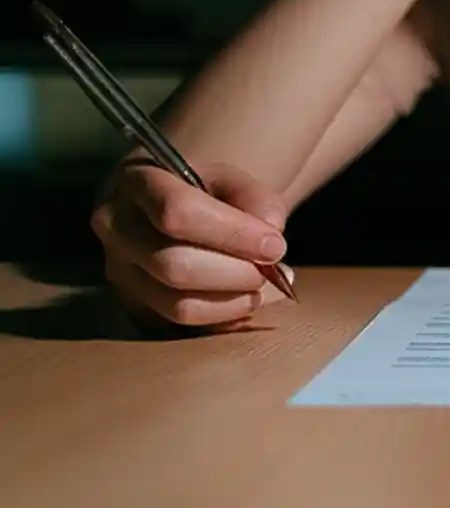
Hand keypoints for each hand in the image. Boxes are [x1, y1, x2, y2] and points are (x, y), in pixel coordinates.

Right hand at [90, 161, 291, 331]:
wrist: (171, 206)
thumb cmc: (207, 191)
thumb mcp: (235, 179)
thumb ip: (258, 201)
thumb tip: (270, 241)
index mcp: (138, 181)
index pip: (178, 212)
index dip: (234, 234)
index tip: (275, 245)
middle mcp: (116, 228)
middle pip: (175, 266)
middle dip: (236, 273)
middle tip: (270, 268)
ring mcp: (119, 272)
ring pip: (178, 305)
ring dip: (233, 301)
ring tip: (261, 285)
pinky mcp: (133, 307)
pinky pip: (182, 328)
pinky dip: (223, 319)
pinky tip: (243, 300)